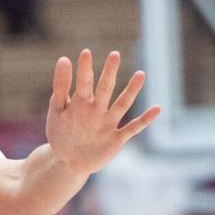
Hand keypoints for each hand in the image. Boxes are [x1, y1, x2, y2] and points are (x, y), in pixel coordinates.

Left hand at [44, 49, 161, 175]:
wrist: (68, 162)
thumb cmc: (61, 133)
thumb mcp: (57, 110)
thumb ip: (60, 87)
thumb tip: (63, 58)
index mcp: (81, 102)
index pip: (84, 82)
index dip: (84, 69)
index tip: (85, 52)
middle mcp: (97, 110)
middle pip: (105, 89)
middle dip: (109, 73)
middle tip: (114, 55)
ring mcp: (108, 124)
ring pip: (122, 105)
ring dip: (131, 91)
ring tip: (140, 74)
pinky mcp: (116, 139)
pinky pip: (133, 128)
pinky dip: (144, 120)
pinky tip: (157, 109)